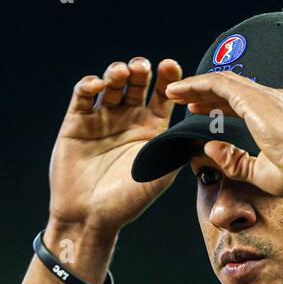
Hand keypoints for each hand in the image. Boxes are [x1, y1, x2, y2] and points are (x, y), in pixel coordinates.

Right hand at [48, 57, 183, 236]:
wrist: (89, 217)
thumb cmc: (127, 201)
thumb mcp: (161, 174)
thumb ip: (179, 149)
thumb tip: (206, 128)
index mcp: (151, 129)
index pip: (163, 95)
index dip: (168, 78)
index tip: (171, 66)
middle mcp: (127, 120)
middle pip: (136, 83)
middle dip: (140, 70)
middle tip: (143, 68)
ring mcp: (101, 119)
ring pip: (110, 84)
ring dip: (116, 72)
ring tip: (121, 74)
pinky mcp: (76, 122)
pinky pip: (82, 96)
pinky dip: (88, 85)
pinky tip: (96, 86)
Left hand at [164, 73, 282, 196]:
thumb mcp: (260, 171)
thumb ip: (235, 161)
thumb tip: (208, 149)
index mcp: (277, 115)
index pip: (242, 102)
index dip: (218, 105)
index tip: (199, 110)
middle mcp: (271, 99)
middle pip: (230, 88)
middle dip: (204, 91)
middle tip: (182, 98)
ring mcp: (263, 96)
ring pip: (221, 82)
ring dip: (195, 85)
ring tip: (174, 91)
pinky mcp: (253, 98)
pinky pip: (218, 84)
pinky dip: (196, 85)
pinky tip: (179, 91)